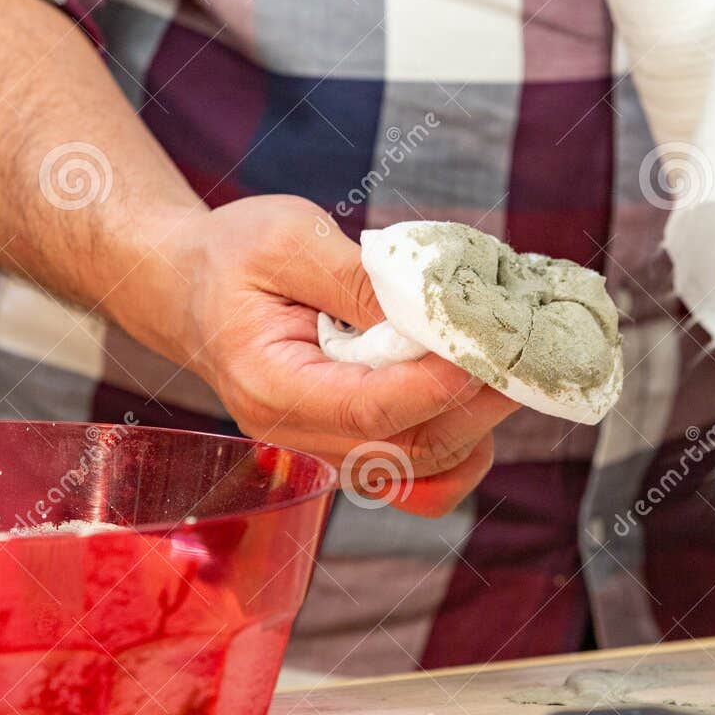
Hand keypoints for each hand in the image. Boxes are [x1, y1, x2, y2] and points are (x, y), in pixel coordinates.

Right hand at [166, 195, 517, 515]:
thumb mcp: (289, 239)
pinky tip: (478, 399)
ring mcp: (322, 447)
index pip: (369, 409)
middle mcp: (295, 435)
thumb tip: (431, 315)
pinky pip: (416, 475)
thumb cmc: (232, 255)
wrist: (189, 287)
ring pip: (420, 469)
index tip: (484, 349)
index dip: (435, 384)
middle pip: (405, 448)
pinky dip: (459, 448)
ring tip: (512, 371)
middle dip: (474, 406)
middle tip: (525, 355)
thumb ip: (358, 279)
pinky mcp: (348, 443)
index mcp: (268, 386)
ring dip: (477, 428)